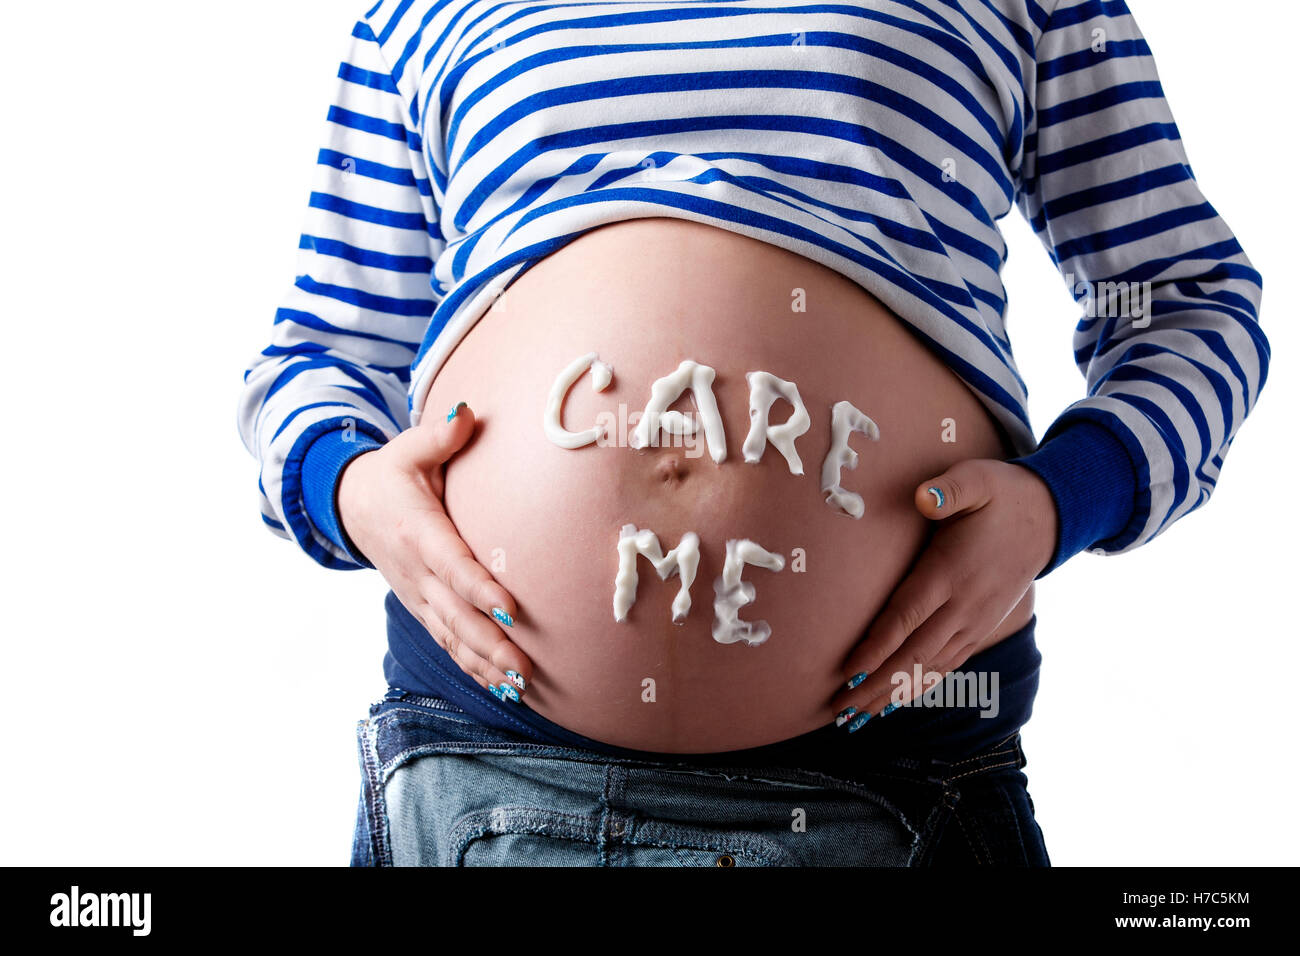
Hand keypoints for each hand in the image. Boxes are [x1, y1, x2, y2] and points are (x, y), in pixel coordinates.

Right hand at [337, 403, 530, 701]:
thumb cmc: (391, 473)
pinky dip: (473, 666)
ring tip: (521, 683)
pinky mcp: (422, 608)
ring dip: (485, 663)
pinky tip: (503, 686)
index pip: (452, 565)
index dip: (480, 589)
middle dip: (490, 643)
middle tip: (526, 665)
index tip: (511, 609)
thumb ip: (438, 436)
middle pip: (455, 615)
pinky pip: (448, 642)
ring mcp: (418, 596)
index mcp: (417, 532)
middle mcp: (416, 572)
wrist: (350, 505)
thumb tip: (467, 415)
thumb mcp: (407, 448)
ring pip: (452, 637)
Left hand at [830, 458, 1056, 724]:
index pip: (907, 616)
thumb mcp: (978, 479)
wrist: (1049, 518)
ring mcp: (975, 621)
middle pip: (913, 653)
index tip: (848, 671)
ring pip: (930, 666)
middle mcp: (963, 605)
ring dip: (893, 693)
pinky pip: (948, 664)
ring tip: (859, 717)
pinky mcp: (981, 626)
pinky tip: (896, 701)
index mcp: (951, 572)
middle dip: (875, 684)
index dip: (877, 646)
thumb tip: (923, 498)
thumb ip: (950, 489)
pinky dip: (920, 685)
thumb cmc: (1001, 495)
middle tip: (839, 710)